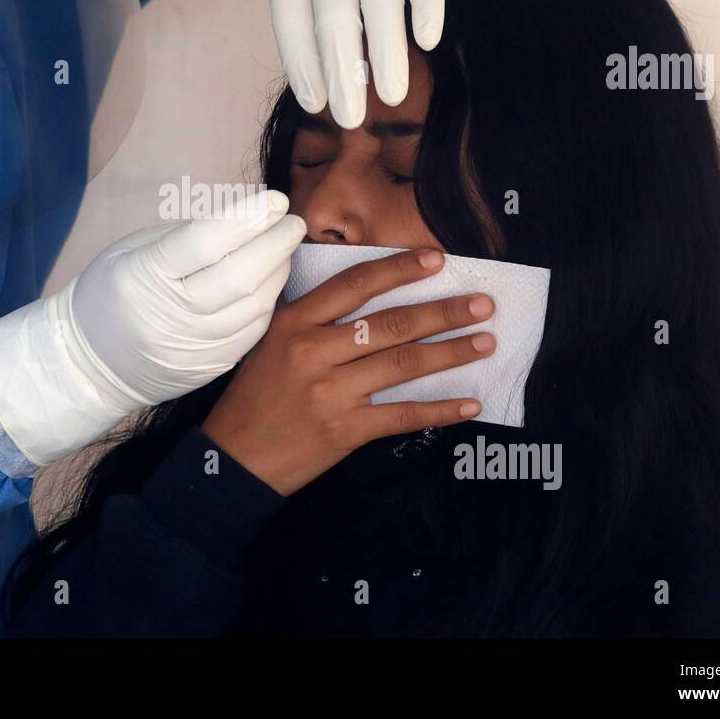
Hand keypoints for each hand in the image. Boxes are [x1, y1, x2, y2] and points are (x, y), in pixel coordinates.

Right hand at [67, 190, 306, 412]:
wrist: (90, 363)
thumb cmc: (112, 292)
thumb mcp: (133, 251)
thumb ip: (187, 238)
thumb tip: (246, 221)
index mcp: (145, 275)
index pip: (205, 242)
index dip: (247, 218)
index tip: (276, 200)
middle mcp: (170, 315)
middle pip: (239, 276)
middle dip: (275, 244)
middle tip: (294, 223)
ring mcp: (192, 347)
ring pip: (253, 306)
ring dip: (278, 272)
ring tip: (284, 249)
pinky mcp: (208, 367)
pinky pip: (253, 332)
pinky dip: (268, 303)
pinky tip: (271, 283)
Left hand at [153, 0, 443, 129]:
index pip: (290, 19)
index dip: (302, 63)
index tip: (313, 104)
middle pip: (335, 20)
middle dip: (343, 73)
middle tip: (351, 121)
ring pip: (381, 2)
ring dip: (387, 53)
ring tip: (390, 98)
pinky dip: (427, 5)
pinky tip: (427, 42)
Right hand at [201, 248, 493, 495]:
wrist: (234, 458)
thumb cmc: (254, 396)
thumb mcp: (269, 343)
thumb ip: (310, 317)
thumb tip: (363, 291)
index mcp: (294, 323)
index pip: (355, 285)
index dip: (399, 269)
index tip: (436, 259)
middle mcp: (313, 352)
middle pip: (390, 324)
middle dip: (443, 312)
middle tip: (483, 302)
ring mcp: (331, 392)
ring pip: (404, 365)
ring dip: (452, 353)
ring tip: (485, 341)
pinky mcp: (345, 430)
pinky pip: (402, 415)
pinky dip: (440, 410)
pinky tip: (470, 404)